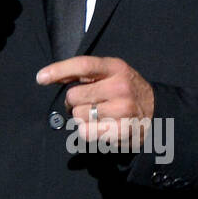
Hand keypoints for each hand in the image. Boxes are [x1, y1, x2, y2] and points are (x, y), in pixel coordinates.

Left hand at [35, 55, 154, 145]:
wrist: (157, 114)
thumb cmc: (126, 92)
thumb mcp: (112, 74)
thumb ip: (85, 73)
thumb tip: (50, 76)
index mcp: (116, 68)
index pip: (83, 65)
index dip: (59, 70)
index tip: (40, 78)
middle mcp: (120, 87)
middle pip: (74, 96)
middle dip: (73, 102)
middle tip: (86, 103)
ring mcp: (122, 110)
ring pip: (78, 116)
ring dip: (81, 119)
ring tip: (98, 116)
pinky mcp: (122, 131)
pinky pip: (86, 133)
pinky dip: (88, 132)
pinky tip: (102, 128)